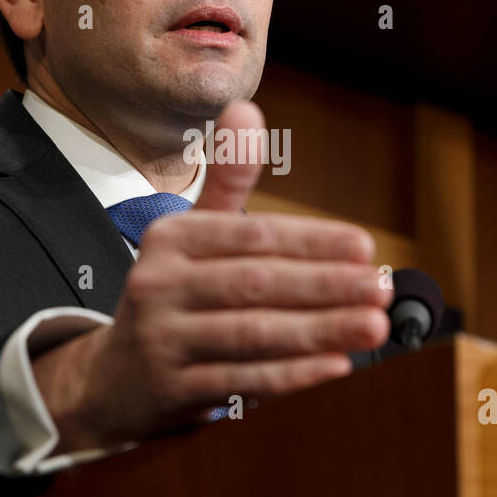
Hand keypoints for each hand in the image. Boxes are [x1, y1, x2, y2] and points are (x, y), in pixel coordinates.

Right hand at [35, 100, 392, 449]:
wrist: (115, 376)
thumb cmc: (174, 292)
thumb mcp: (192, 233)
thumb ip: (227, 178)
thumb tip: (246, 107)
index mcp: (171, 238)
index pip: (252, 235)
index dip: (312, 241)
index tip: (364, 247)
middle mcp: (159, 284)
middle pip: (255, 283)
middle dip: (325, 286)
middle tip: (381, 290)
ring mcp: (162, 339)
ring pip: (252, 333)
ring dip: (319, 330)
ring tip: (373, 327)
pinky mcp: (171, 388)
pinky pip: (241, 379)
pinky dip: (292, 374)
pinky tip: (335, 364)